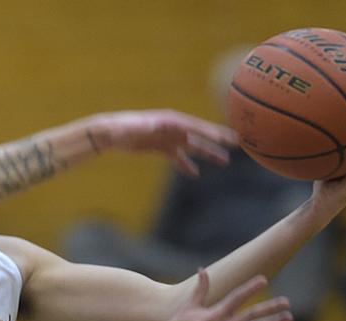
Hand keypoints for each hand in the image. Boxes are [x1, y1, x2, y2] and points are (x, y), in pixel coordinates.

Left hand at [89, 110, 236, 176]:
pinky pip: (178, 158)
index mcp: (170, 121)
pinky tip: (195, 174)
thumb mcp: (133, 127)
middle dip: (217, 141)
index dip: (213, 132)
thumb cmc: (120, 128)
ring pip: (192, 147)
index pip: (196, 127)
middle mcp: (172, 128)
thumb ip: (145, 126)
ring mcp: (168, 138)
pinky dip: (186, 165)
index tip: (228, 137)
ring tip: (224, 162)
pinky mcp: (160, 148)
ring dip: (207, 154)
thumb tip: (154, 126)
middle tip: (237, 145)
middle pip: (200, 135)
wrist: (108, 133)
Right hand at [153, 268, 290, 320]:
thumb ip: (200, 288)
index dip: (251, 287)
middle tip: (286, 301)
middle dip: (271, 307)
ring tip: (288, 318)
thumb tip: (202, 269)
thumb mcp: (189, 305)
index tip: (264, 279)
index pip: (238, 296)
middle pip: (253, 314)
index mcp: (217, 313)